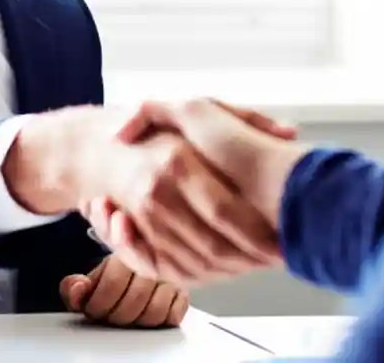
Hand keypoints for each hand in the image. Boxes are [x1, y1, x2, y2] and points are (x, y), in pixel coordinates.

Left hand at [60, 255, 188, 327]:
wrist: (139, 264)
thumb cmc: (114, 276)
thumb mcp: (90, 279)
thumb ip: (74, 287)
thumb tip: (78, 289)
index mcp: (126, 251)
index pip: (113, 284)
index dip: (98, 304)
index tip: (93, 308)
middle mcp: (152, 260)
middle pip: (134, 301)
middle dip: (114, 315)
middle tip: (109, 314)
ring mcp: (171, 276)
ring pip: (154, 311)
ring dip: (136, 319)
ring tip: (127, 314)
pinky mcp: (184, 293)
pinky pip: (173, 315)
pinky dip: (158, 320)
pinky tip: (147, 312)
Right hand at [94, 100, 309, 269]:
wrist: (93, 146)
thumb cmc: (156, 131)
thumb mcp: (201, 110)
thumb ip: (248, 118)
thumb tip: (289, 132)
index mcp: (178, 162)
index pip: (225, 211)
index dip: (257, 233)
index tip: (286, 242)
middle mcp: (159, 193)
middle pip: (213, 246)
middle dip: (250, 258)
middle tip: (278, 258)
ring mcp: (143, 218)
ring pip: (195, 263)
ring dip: (230, 269)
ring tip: (258, 262)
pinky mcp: (134, 238)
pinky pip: (170, 269)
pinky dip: (199, 272)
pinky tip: (222, 264)